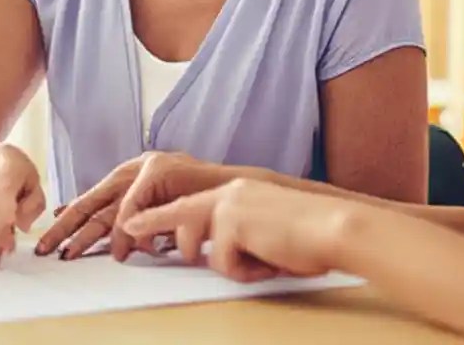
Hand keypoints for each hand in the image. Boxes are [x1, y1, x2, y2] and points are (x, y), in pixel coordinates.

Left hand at [36, 151, 231, 260]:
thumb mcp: (166, 208)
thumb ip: (142, 216)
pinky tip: (120, 251)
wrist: (237, 188)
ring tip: (70, 254)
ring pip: (107, 208)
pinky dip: (126, 232)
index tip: (54, 228)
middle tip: (46, 247)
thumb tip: (116, 237)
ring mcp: (147, 167)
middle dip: (67, 227)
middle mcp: (137, 167)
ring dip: (87, 237)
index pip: (98, 195)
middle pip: (94, 200)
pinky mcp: (158, 172)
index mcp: (137, 172)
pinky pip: (132, 208)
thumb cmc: (204, 200)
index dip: (74, 212)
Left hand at [122, 179, 354, 282]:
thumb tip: (217, 254)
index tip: (129, 223)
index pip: (187, 204)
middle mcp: (229, 193)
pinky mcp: (231, 222)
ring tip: (265, 256)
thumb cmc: (312, 235)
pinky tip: (271, 258)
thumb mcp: (267, 229)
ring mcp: (228, 205)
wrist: (335, 227)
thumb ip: (238, 234)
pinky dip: (248, 271)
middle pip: (182, 221)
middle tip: (202, 247)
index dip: (156, 217)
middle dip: (180, 242)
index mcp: (237, 192)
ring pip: (203, 250)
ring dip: (233, 264)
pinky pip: (224, 263)